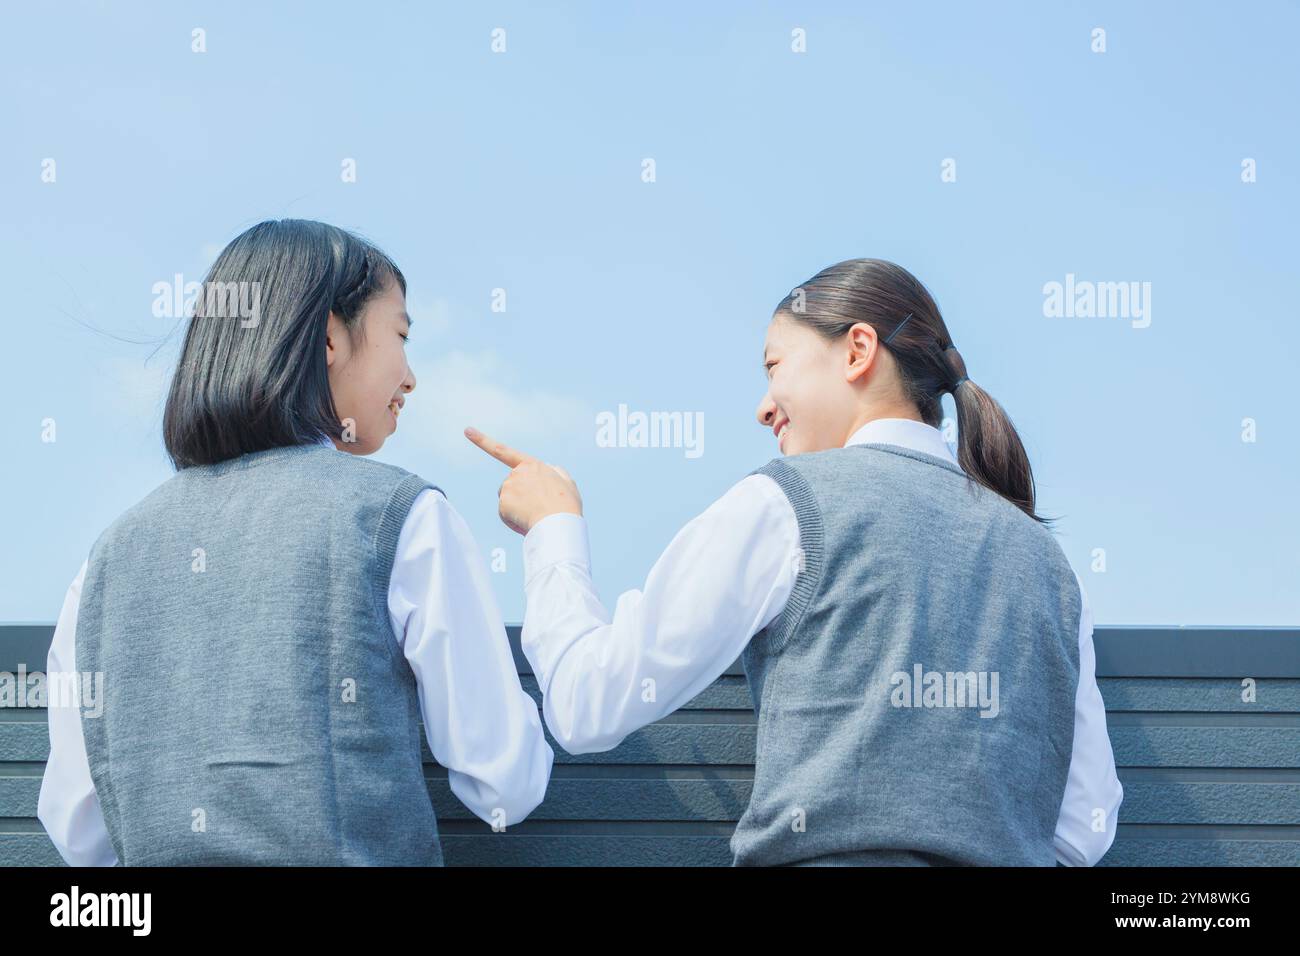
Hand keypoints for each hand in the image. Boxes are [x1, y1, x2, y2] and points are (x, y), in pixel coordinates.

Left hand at [464, 427, 582, 535]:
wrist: (559, 522)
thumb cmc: (566, 506)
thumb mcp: (567, 483)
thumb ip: (556, 472)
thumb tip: (548, 469)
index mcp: (532, 465)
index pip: (503, 451)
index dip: (483, 441)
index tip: (467, 431)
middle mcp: (517, 472)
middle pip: (509, 487)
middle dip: (518, 498)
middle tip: (538, 508)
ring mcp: (508, 486)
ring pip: (507, 501)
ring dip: (517, 509)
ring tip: (535, 515)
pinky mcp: (503, 502)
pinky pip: (506, 515)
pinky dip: (514, 521)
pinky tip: (528, 522)